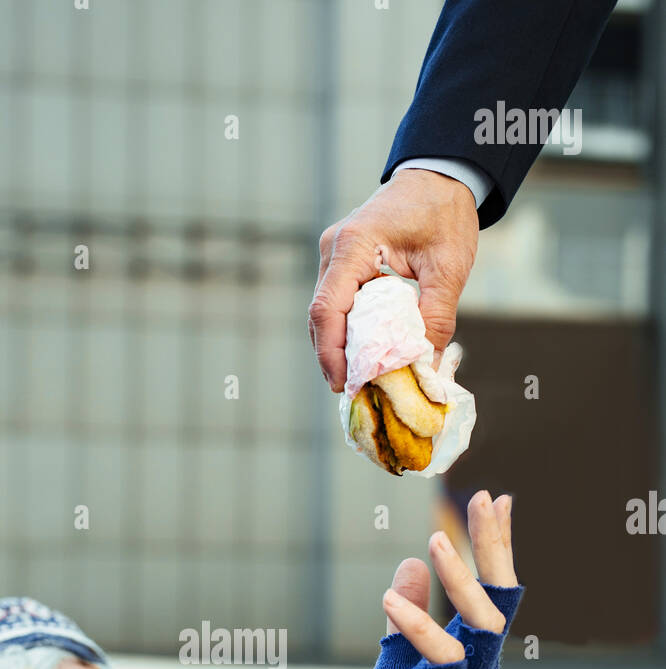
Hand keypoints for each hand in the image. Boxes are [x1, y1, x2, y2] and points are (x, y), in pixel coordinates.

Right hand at [308, 169, 478, 390]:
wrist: (440, 176)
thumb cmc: (445, 212)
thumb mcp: (449, 267)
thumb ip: (436, 318)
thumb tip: (425, 367)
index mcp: (354, 245)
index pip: (327, 308)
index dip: (331, 352)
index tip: (344, 384)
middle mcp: (334, 250)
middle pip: (320, 317)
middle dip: (334, 358)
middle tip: (354, 392)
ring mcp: (334, 256)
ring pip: (325, 315)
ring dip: (339, 348)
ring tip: (359, 380)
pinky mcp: (342, 263)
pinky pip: (337, 305)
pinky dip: (347, 332)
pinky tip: (364, 354)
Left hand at [355, 491, 521, 668]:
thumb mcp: (398, 659)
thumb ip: (407, 615)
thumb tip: (406, 565)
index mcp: (472, 650)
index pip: (493, 589)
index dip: (495, 545)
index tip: (495, 498)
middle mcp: (480, 664)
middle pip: (501, 597)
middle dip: (495, 548)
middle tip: (489, 501)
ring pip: (483, 626)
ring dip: (461, 583)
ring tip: (435, 541)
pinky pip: (442, 662)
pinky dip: (419, 629)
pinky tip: (391, 601)